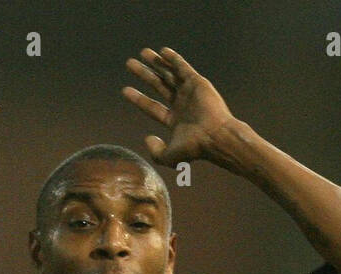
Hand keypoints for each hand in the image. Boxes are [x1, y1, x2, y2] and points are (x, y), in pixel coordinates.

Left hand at [122, 47, 235, 166]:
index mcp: (174, 120)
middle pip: (157, 85)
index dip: (137, 98)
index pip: (150, 106)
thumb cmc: (195, 148)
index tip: (125, 90)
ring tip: (142, 53)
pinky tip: (162, 51)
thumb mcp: (169, 157)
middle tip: (129, 64)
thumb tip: (148, 138)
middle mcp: (181, 104)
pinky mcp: (197, 83)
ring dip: (156, 63)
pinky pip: (182, 68)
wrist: (216, 137)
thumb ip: (156, 152)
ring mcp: (189, 92)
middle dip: (144, 74)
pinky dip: (173, 59)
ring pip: (169, 74)